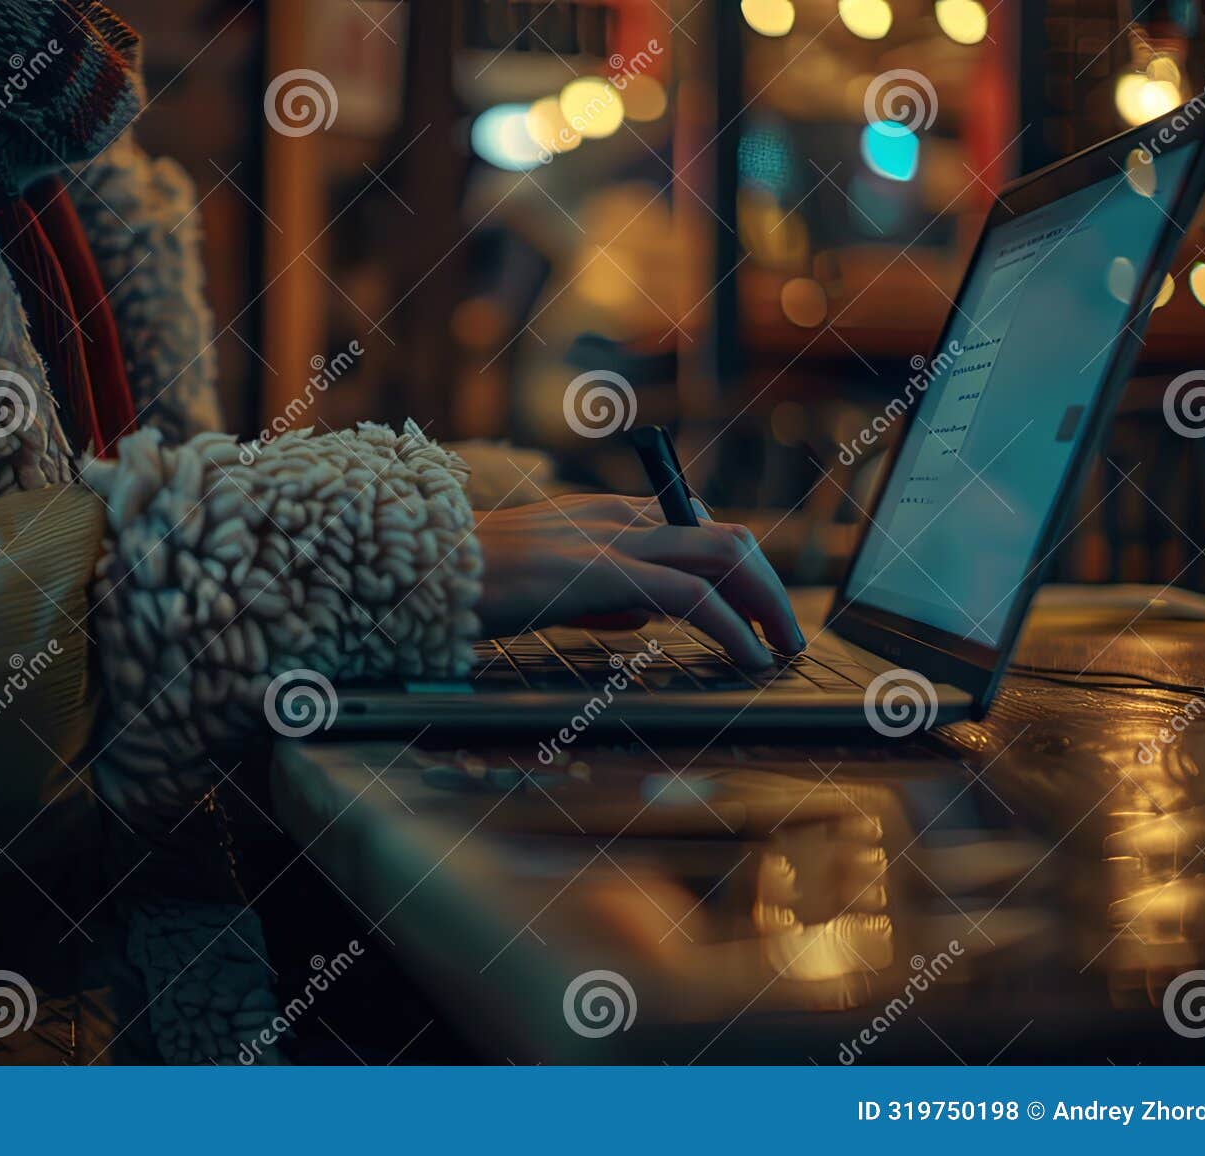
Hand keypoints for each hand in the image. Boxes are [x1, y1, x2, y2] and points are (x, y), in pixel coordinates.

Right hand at [472, 495, 805, 668]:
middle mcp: (616, 517)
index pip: (693, 524)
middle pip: (722, 536)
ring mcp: (611, 541)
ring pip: (723, 557)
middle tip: (784, 632)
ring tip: (782, 647)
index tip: (753, 605)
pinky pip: (692, 599)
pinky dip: (734, 628)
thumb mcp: (546, 583)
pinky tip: (749, 657)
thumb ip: (597, 593)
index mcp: (601, 512)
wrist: (419, 573)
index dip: (734, 566)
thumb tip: (640, 617)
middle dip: (765, 584)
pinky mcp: (603, 575)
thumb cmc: (471, 584)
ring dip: (764, 604)